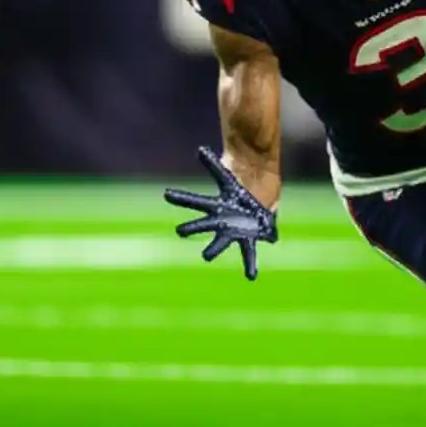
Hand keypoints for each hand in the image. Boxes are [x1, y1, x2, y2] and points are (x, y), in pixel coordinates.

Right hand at [164, 147, 277, 280]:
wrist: (259, 199)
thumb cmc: (241, 188)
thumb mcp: (229, 176)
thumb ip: (214, 164)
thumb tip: (199, 150)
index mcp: (215, 205)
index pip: (195, 200)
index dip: (181, 197)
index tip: (166, 194)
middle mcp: (220, 221)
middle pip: (204, 224)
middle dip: (192, 227)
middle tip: (180, 230)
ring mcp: (233, 231)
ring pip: (221, 242)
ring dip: (214, 249)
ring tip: (205, 256)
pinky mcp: (249, 238)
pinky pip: (248, 253)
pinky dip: (250, 264)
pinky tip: (251, 276)